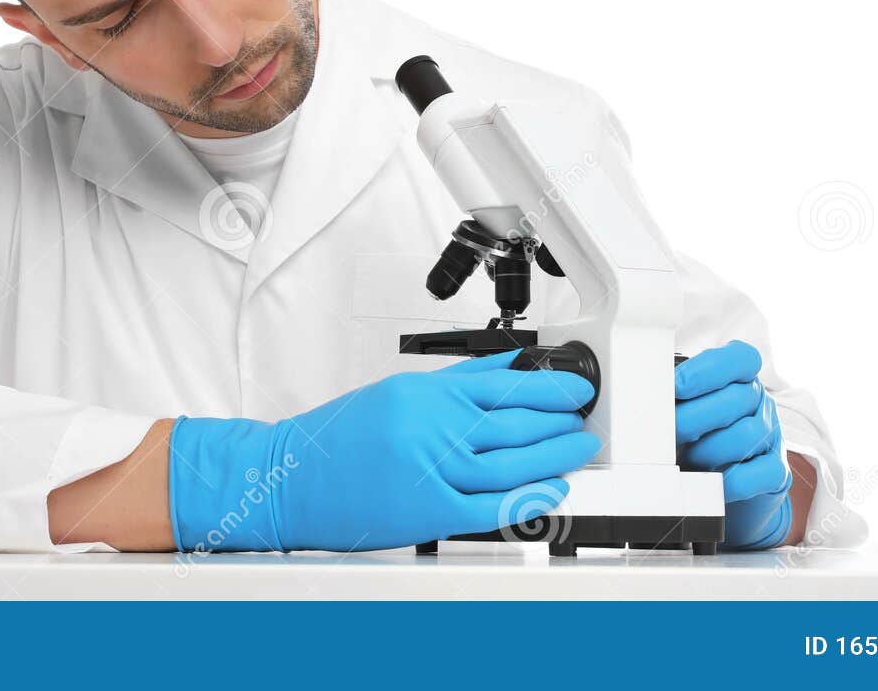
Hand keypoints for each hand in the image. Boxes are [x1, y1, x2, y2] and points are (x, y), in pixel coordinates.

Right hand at [169, 351, 599, 551]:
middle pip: (516, 422)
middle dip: (560, 420)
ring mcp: (434, 470)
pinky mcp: (429, 510)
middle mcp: (434, 428)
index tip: (575, 389)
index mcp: (428, 394)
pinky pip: (491, 507)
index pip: (505, 385)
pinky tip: (550, 489)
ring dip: (555, 454)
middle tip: (585, 418)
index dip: (549, 389)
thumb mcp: (398, 392)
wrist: (292, 479)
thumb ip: (456, 380)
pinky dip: (527, 498)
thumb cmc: (339, 438)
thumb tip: (505, 367)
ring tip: (579, 448)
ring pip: (511, 462)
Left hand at [674, 340, 792, 549]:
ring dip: (709, 450)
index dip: (707, 370)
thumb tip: (651, 397)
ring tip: (689, 457)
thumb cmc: (696, 436)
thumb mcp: (686, 408)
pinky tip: (714, 480)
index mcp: (740, 377)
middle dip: (694, 418)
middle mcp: (759, 402)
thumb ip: (676, 397)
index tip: (676, 385)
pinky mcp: (777, 471)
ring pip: (746, 435)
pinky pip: (761, 473)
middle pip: (737, 398)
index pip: (740, 358)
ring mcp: (771, 435)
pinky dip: (733, 480)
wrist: (719, 483)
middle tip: (671, 432)